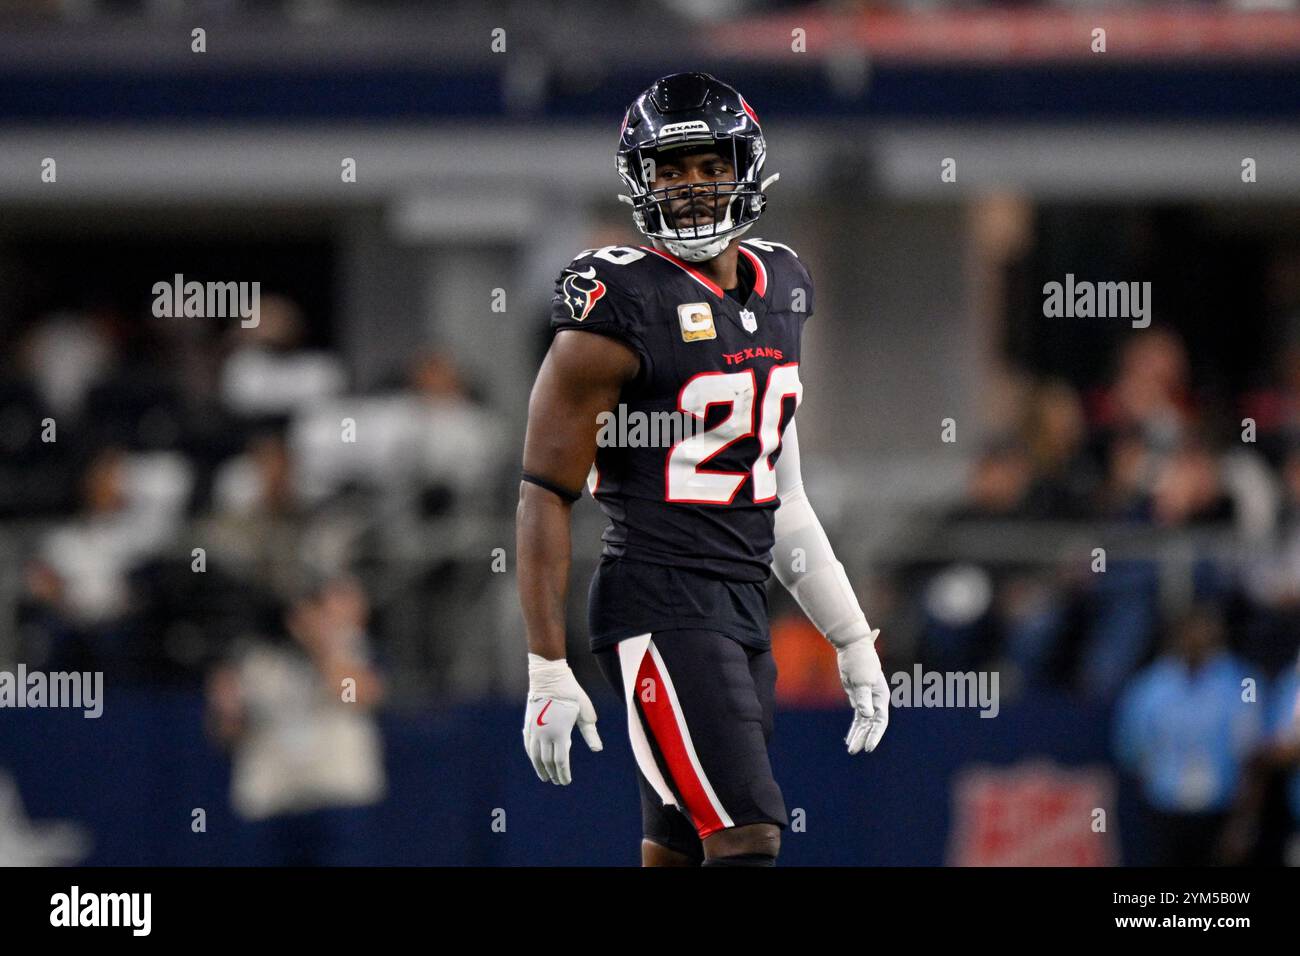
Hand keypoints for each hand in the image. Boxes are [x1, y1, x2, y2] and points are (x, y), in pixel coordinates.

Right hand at [523, 654, 602, 784]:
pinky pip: (528, 746)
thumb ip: (590, 732)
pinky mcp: (528, 725)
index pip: (561, 761)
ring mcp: (534, 730)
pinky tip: (535, 761)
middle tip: (558, 781)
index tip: (566, 782)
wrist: (548, 678)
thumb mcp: (584, 712)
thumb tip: (597, 749)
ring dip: (540, 769)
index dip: (563, 774)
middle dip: (553, 774)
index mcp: (560, 733)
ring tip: (545, 777)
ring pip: (535, 756)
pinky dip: (532, 757)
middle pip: (547, 762)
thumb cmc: (570, 694)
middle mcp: (545, 735)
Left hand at [836, 631, 888, 753]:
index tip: (868, 747)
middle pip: (872, 724)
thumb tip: (867, 715)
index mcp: (881, 697)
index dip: (875, 735)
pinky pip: (857, 717)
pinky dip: (854, 727)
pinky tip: (850, 738)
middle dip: (863, 737)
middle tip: (854, 750)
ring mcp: (867, 700)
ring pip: (864, 723)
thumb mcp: (861, 681)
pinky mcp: (858, 698)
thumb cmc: (860, 661)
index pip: (880, 721)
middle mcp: (876, 701)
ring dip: (858, 735)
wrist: (853, 647)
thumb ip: (863, 698)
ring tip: (851, 749)